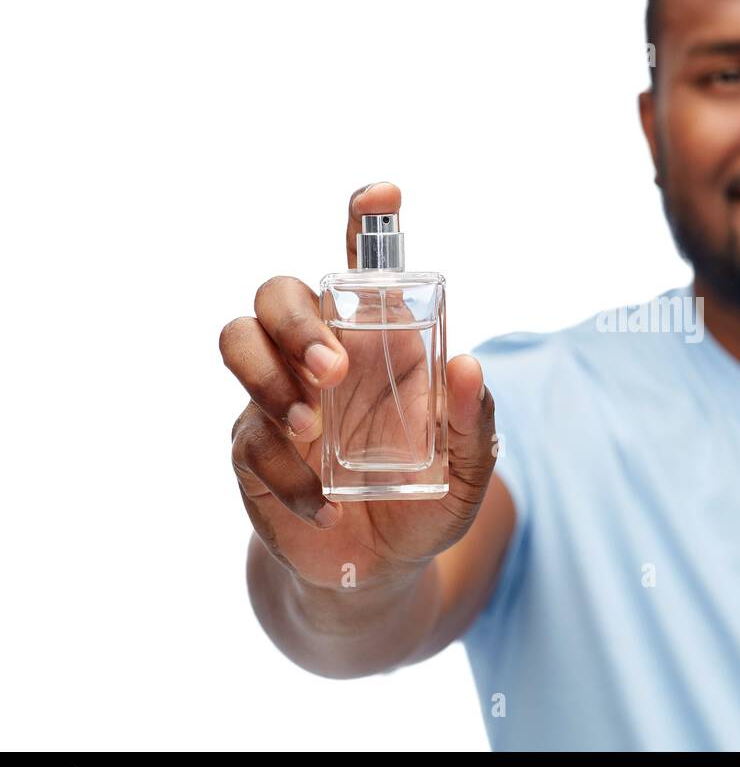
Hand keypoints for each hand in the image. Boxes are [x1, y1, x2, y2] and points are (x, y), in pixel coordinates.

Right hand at [219, 182, 496, 590]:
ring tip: (313, 429)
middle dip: (296, 320)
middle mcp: (322, 354)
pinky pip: (248, 438)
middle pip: (278, 290)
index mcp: (379, 343)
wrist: (374, 569)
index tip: (382, 196)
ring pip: (235, 338)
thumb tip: (472, 367)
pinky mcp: (250, 446)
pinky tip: (327, 508)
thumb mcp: (467, 472)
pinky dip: (290, 476)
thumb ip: (476, 425)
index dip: (365, 221)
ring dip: (269, 379)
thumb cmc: (422, 502)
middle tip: (332, 370)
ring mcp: (278, 396)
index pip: (362, 268)